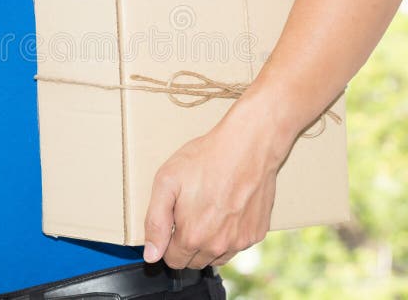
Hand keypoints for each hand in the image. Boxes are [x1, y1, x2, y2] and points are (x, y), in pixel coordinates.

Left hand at [142, 93, 297, 268]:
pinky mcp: (257, 233)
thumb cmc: (207, 159)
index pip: (173, 261)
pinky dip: (230, 234)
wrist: (248, 146)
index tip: (173, 222)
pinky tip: (228, 208)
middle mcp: (218, 246)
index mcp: (192, 236)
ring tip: (209, 210)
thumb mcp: (167, 182)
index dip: (168, 243)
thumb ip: (155, 222)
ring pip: (217, 257)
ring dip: (209, 243)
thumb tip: (151, 254)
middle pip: (194, 261)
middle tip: (190, 212)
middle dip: (187, 244)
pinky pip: (237, 245)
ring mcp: (240, 241)